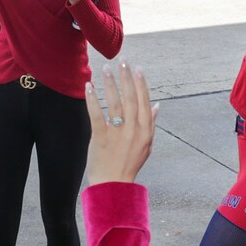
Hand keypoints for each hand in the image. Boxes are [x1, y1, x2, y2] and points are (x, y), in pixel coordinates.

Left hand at [84, 63, 158, 185]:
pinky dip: (92, 99)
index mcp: (145, 130)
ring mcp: (117, 133)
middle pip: (130, 98)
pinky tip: (89, 86)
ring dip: (110, 83)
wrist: (114, 185)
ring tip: (105, 69)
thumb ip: (150, 124)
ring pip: (114, 102)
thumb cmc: (129, 164)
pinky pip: (96, 113)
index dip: (140, 83)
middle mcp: (133, 129)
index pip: (143, 101)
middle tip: (122, 61)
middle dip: (126, 77)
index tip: (136, 68)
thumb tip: (156, 106)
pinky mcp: (101, 137)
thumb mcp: (146, 145)